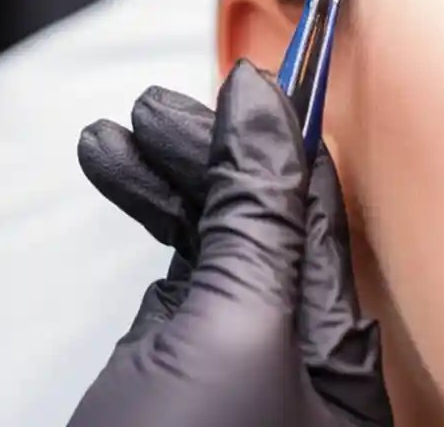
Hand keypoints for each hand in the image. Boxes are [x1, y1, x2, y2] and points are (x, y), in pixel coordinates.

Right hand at [69, 62, 391, 426]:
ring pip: (210, 238)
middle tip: (150, 106)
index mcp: (336, 341)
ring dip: (162, 179)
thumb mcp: (235, 326)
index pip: (311, 203)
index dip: (273, 131)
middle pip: (257, 213)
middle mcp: (295, 346)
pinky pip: (175, 275)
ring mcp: (235, 357)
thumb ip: (256, 219)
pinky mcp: (178, 370)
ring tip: (107, 139)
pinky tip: (128, 194)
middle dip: (203, 149)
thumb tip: (263, 110)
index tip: (235, 74)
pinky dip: (147, 226)